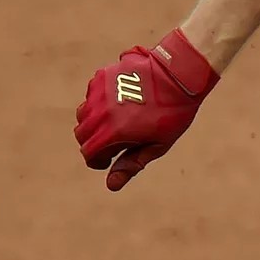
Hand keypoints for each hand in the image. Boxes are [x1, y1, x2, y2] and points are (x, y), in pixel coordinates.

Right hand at [74, 30, 218, 190]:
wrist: (178, 74)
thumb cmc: (172, 114)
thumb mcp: (157, 144)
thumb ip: (131, 164)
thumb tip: (110, 185)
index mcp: (113, 132)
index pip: (89, 153)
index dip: (98, 161)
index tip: (108, 161)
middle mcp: (100, 112)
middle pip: (81, 135)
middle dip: (93, 143)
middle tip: (112, 143)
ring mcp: (98, 92)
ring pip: (83, 114)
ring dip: (93, 123)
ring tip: (114, 123)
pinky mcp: (101, 76)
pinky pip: (91, 96)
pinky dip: (98, 104)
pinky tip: (119, 103)